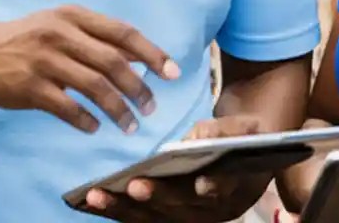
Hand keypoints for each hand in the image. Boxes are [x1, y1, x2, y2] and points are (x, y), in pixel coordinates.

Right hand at [0, 5, 179, 132]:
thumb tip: (144, 58)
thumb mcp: (62, 25)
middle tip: (151, 107)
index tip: (172, 73)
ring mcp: (44, 60)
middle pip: (112, 62)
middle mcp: (60, 34)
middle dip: (138, 87)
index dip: (152, 53)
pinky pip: (67, 107)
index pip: (123, 33)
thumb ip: (99, 38)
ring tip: (129, 125)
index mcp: (73, 15)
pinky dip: (85, 120)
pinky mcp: (29, 87)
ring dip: (117, 109)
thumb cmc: (29, 39)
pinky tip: (94, 127)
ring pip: (94, 87)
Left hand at [84, 115, 273, 221]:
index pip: (227, 189)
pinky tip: (92, 202)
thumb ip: (225, 129)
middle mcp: (215, 211)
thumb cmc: (244, 135)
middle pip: (184, 207)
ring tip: (96, 195)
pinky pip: (142, 218)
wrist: (245, 152)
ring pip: (157, 218)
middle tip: (134, 185)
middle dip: (158, 197)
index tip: (202, 184)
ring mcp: (191, 218)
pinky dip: (117, 211)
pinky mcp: (169, 217)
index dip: (216, 186)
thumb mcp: (246, 125)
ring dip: (125, 209)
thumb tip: (197, 137)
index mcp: (240, 187)